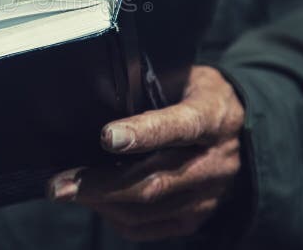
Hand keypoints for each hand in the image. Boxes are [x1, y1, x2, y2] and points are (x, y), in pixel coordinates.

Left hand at [48, 65, 244, 241]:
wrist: (243, 130)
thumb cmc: (198, 94)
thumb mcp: (185, 75)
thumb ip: (152, 83)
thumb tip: (100, 88)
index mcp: (214, 117)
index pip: (179, 127)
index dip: (142, 133)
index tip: (105, 137)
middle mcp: (215, 162)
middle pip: (155, 181)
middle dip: (100, 185)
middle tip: (59, 184)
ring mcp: (208, 196)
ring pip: (148, 209)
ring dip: (100, 203)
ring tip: (65, 190)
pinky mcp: (197, 217)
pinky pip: (150, 227)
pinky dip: (115, 216)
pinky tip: (92, 200)